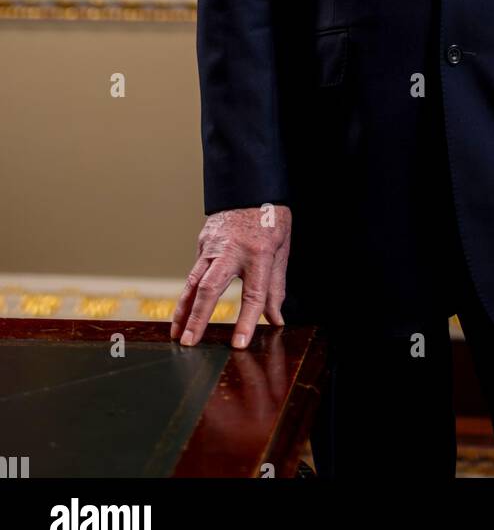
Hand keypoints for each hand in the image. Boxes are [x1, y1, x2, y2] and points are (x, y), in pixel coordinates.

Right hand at [170, 203, 291, 348]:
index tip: (238, 344)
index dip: (246, 321)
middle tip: (189, 342)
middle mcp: (232, 250)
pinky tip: (184, 310)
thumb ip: (276, 287)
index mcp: (258, 253)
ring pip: (193, 280)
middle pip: (210, 288)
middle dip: (197, 318)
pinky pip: (195, 270)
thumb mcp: (281, 250)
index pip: (252, 294)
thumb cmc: (271, 219)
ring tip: (176, 333)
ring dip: (183, 309)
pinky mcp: (203, 242)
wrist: (251, 185)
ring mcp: (213, 245)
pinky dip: (188, 292)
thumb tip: (275, 319)